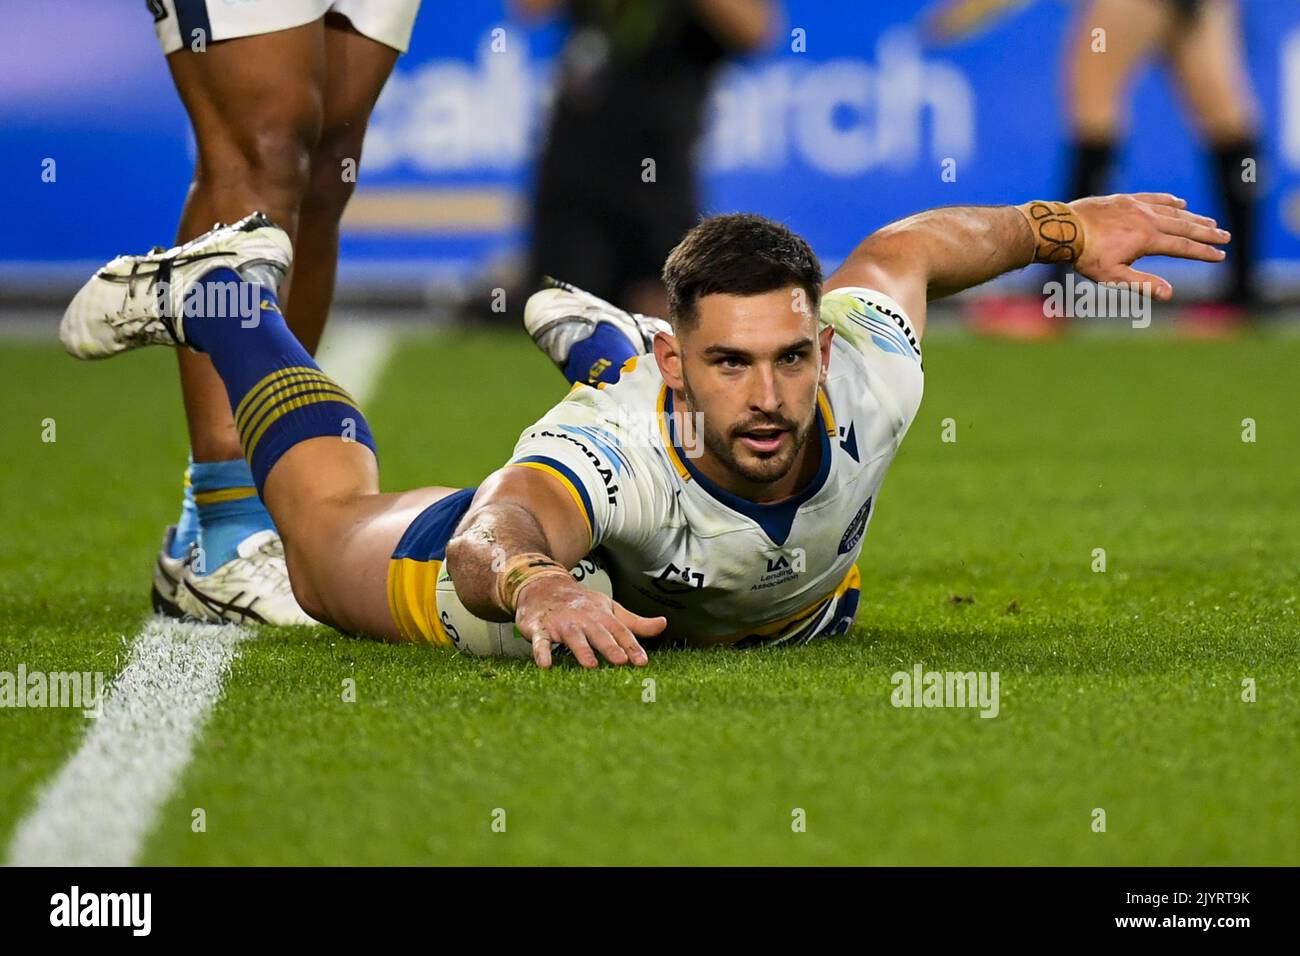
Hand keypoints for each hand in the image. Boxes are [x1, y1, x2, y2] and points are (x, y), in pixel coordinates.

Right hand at [513, 575, 667, 668]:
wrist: (543, 586)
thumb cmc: (582, 603)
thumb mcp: (610, 609)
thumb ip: (635, 622)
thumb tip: (663, 624)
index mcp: (602, 616)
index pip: (620, 632)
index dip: (631, 646)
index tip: (642, 662)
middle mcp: (584, 619)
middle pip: (599, 634)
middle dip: (610, 647)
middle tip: (621, 661)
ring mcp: (561, 623)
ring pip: (573, 637)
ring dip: (582, 650)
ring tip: (590, 665)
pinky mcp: (540, 628)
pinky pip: (540, 641)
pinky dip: (542, 652)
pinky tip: (545, 664)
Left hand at [1070, 193, 1229, 301]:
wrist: (1064, 229)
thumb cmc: (1086, 256)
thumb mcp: (1113, 276)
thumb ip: (1142, 284)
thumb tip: (1169, 294)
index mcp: (1148, 239)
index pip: (1183, 247)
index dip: (1203, 252)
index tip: (1220, 256)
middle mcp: (1147, 219)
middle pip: (1184, 227)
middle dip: (1206, 234)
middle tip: (1225, 237)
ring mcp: (1137, 207)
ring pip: (1172, 212)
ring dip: (1193, 217)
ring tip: (1209, 223)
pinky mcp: (1125, 199)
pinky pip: (1154, 198)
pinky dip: (1169, 201)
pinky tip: (1179, 203)